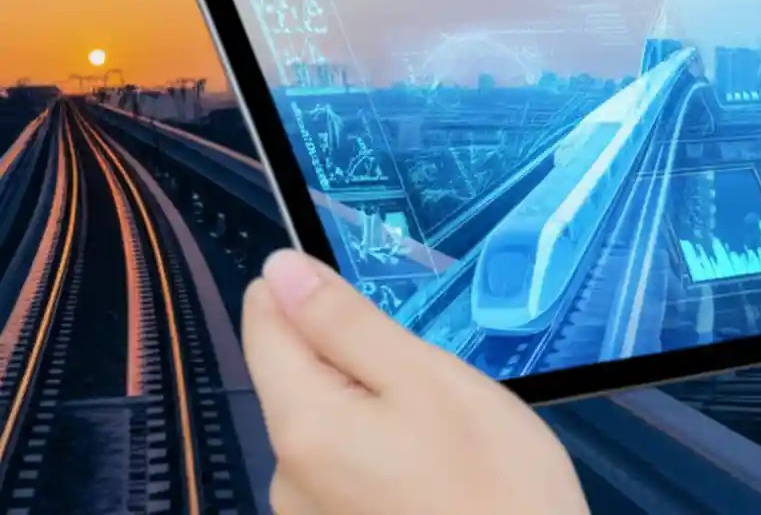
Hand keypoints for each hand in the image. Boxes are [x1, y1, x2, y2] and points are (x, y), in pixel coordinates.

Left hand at [241, 250, 589, 514]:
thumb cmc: (495, 482)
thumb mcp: (427, 378)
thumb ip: (346, 323)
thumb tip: (282, 271)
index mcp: (302, 424)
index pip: (264, 323)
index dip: (307, 287)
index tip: (366, 286)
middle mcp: (288, 473)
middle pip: (296, 373)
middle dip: (353, 352)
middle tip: (430, 361)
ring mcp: (312, 511)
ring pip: (328, 418)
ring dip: (373, 400)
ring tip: (441, 416)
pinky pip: (348, 461)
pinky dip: (384, 443)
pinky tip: (434, 457)